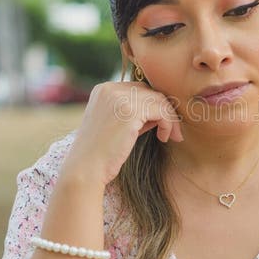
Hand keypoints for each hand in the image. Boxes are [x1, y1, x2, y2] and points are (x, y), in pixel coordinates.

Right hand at [60, 80, 183, 186]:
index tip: (162, 125)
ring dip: (170, 119)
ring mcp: (119, 98)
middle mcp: (110, 89)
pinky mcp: (130, 111)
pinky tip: (163, 138)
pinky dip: (168, 123)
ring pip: (159, 100)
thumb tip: (162, 109)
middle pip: (150, 92)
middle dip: (165, 111)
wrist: (85, 170)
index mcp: (103, 90)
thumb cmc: (102, 154)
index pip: (139, 89)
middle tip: (173, 132)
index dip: (154, 106)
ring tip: (170, 136)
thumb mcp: (118, 126)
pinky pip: (161, 110)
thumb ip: (136, 113)